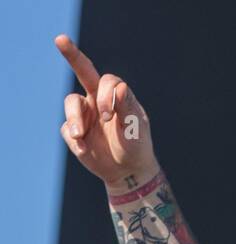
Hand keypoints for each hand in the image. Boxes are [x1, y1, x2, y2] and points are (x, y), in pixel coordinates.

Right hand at [55, 34, 158, 187]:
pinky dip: (75, 141)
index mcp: (114, 94)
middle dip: (71, 53)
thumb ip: (127, 108)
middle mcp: (96, 98)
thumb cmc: (136, 145)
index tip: (108, 115)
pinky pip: (68, 130)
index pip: (105, 81)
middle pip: (82, 70)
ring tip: (79, 135)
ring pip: (71, 103)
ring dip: (74, 118)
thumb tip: (121, 87)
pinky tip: (84, 150)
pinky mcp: (74, 133)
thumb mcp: (135, 129)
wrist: (128, 171)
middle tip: (60, 39)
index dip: (105, 96)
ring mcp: (84, 114)